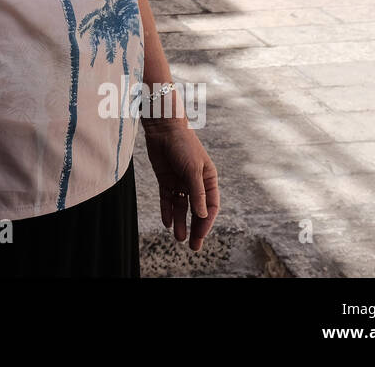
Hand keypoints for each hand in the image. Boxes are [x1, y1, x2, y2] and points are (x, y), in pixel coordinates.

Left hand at [143, 120, 218, 250]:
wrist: (163, 128)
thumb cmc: (183, 145)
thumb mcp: (192, 169)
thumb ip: (197, 192)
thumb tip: (202, 215)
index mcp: (208, 179)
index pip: (211, 206)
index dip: (206, 221)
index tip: (200, 234)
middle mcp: (195, 183)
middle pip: (197, 210)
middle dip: (195, 228)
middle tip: (193, 246)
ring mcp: (180, 182)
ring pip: (181, 207)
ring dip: (180, 222)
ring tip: (179, 238)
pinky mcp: (166, 180)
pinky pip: (167, 199)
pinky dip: (167, 211)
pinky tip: (167, 223)